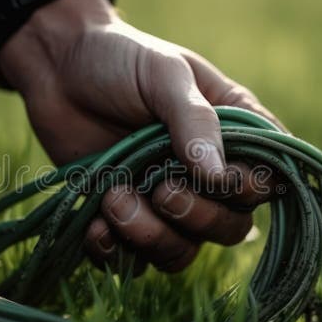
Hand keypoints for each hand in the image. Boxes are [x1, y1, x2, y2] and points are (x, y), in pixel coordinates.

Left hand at [0, 0, 285, 274]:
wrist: (56, 68)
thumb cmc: (118, 60)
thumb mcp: (164, 76)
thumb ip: (195, 122)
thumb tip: (218, 177)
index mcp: (232, 132)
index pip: (264, 181)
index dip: (244, 189)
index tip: (211, 175)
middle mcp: (206, 174)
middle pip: (230, 227)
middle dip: (196, 217)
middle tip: (159, 189)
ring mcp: (166, 200)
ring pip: (182, 252)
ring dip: (151, 237)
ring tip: (114, 198)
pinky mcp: (125, 218)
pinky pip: (134, 261)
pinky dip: (115, 251)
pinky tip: (95, 223)